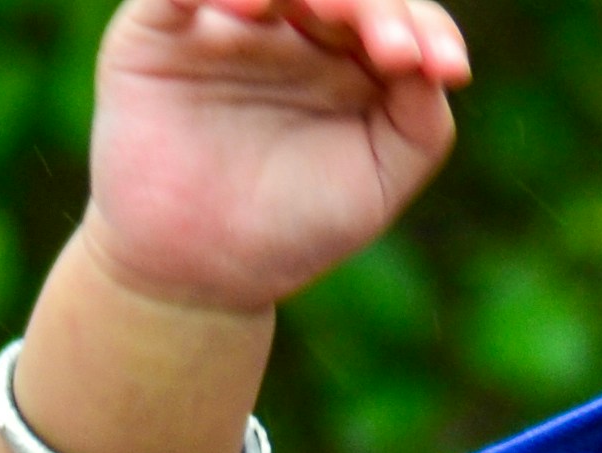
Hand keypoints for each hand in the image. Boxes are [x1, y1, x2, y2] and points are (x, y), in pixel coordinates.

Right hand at [83, 0, 468, 317]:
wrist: (196, 277)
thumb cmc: (291, 230)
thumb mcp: (377, 184)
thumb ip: (420, 121)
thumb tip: (433, 62)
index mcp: (345, 54)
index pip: (394, 10)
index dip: (423, 26)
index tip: (443, 69)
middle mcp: (289, 26)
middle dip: (373, 3)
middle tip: (392, 49)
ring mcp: (225, 23)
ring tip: (331, 10)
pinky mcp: (158, 29)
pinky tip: (250, 5)